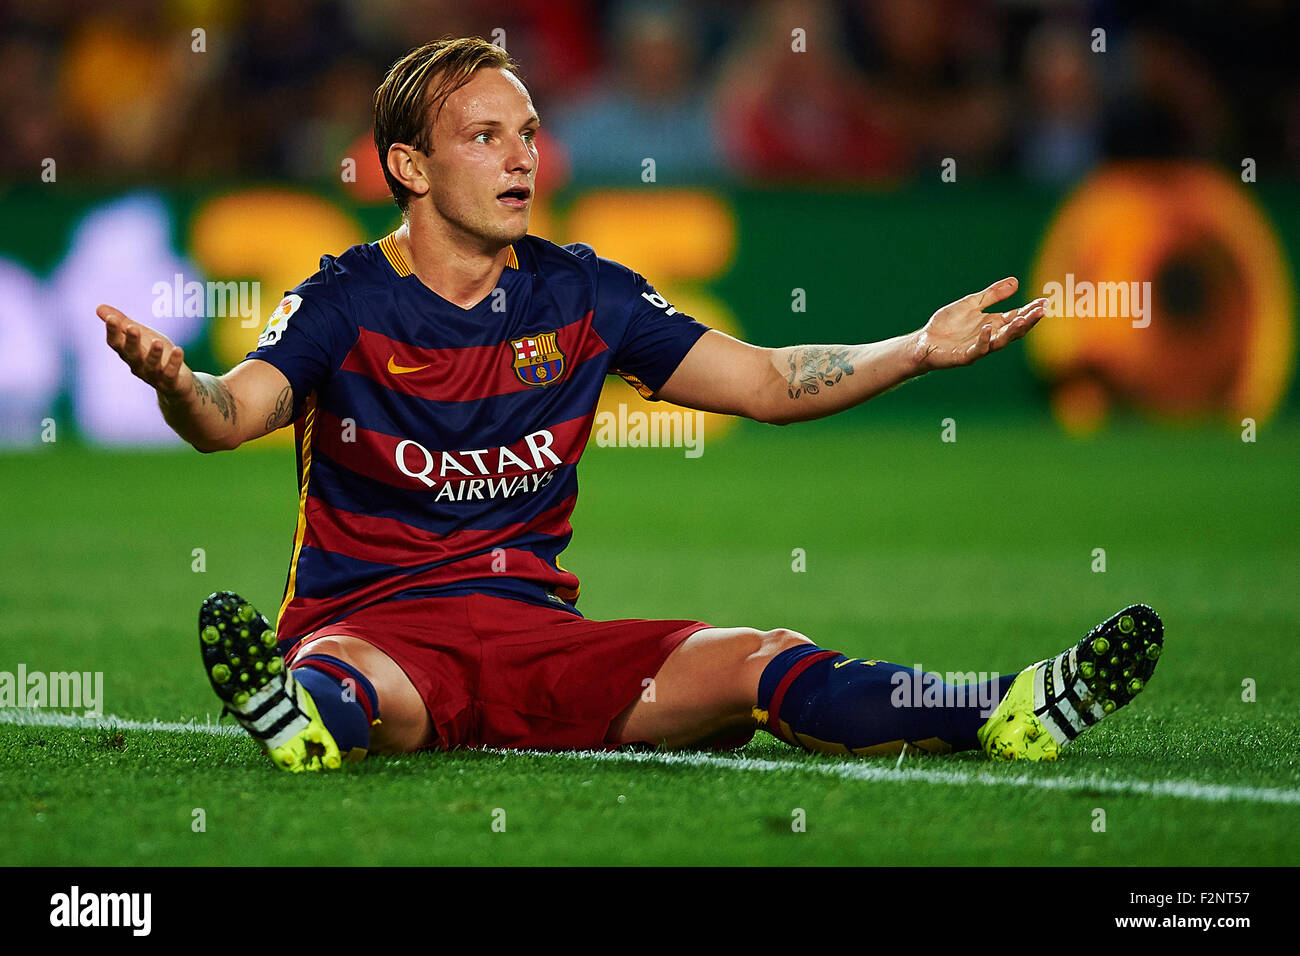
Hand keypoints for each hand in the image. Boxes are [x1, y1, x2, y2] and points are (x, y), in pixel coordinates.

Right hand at [98, 304, 193, 399]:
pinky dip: (174, 362)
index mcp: (127, 353)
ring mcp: (153, 375)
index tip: (111, 318)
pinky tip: (178, 350)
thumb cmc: (154, 354)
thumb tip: (98, 307)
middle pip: (131, 354)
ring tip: (157, 341)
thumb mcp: (140, 335)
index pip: (116, 343)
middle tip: (132, 327)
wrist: (176, 381)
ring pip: (151, 365)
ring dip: (153, 354)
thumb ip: (122, 323)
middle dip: (131, 341)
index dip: (112, 332)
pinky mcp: (169, 382)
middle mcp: (137, 365)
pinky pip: (170, 374)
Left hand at [911, 277, 1045, 371]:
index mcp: (993, 324)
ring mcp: (978, 347)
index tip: (1045, 301)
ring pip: (1000, 342)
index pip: (1017, 317)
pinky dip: (984, 340)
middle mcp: (990, 336)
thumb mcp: (972, 304)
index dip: (1030, 310)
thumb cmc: (948, 324)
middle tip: (1041, 311)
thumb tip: (1016, 282)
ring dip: (1012, 331)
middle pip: (1014, 330)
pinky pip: (977, 349)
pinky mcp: (964, 356)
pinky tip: (988, 327)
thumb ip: (992, 295)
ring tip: (1023, 319)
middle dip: (1028, 321)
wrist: (925, 341)